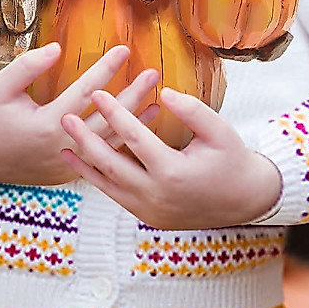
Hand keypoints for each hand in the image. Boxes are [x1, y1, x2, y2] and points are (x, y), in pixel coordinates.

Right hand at [0, 44, 158, 185]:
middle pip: (108, 119)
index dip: (106, 69)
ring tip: (157, 100)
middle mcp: (65, 147)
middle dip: (134, 94)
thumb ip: (27, 66)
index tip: (125, 50)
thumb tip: (57, 48)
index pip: (85, 92)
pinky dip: (124, 140)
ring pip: (112, 142)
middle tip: (154, 73)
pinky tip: (139, 128)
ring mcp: (70, 164)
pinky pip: (105, 156)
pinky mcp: (71, 172)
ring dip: (136, 121)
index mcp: (48, 125)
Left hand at [59, 86, 282, 228]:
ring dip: (84, 161)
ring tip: (62, 140)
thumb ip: (193, 110)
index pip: (136, 138)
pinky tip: (78, 161)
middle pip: (112, 164)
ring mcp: (150, 210)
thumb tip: (164, 93)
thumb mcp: (220, 131)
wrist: (246, 200)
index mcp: (174, 173)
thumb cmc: (232, 159)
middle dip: (86, 139)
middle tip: (65, 116)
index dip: (115, 113)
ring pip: (108, 183)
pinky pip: (114, 194)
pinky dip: (95, 177)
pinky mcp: (146, 216)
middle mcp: (157, 195)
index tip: (97, 91)